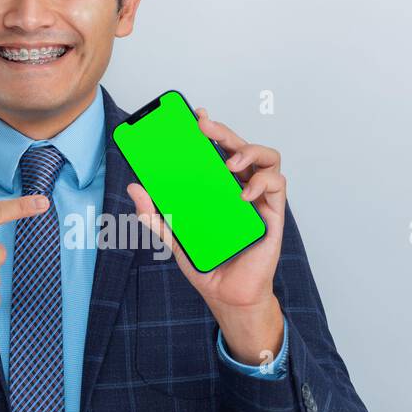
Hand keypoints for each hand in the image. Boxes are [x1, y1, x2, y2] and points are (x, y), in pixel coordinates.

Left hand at [126, 107, 285, 365]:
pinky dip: (262, 181)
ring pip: (267, 158)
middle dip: (224, 132)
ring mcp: (259, 198)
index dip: (211, 130)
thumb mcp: (173, 237)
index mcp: (219, 187)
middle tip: (205, 128)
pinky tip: (243, 193)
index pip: (218, 149)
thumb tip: (135, 188)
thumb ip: (154, 215)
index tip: (195, 116)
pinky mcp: (273, 213)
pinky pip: (276, 184)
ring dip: (250, 151)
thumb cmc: (208, 264)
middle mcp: (241, 187)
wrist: (228, 295)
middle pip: (240, 146)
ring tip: (230, 162)